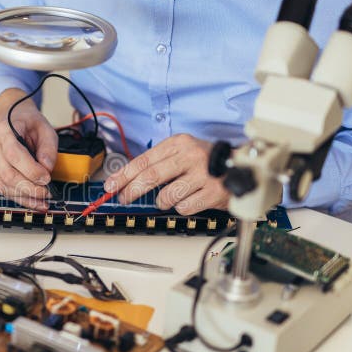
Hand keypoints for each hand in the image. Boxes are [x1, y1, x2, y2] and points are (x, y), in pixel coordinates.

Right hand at [0, 88, 57, 210]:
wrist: (6, 116)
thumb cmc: (25, 121)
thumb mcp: (44, 127)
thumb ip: (48, 148)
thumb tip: (47, 169)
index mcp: (3, 130)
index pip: (14, 154)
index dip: (31, 170)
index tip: (47, 178)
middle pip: (6, 174)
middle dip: (29, 188)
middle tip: (47, 192)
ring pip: (2, 185)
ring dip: (24, 197)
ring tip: (42, 201)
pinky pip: (0, 188)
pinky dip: (17, 197)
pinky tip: (32, 201)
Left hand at [104, 134, 228, 214]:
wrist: (241, 168)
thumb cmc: (206, 162)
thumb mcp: (182, 152)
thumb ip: (158, 163)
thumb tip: (128, 180)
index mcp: (179, 143)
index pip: (143, 160)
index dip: (123, 175)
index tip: (110, 185)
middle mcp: (191, 156)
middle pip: (151, 176)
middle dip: (132, 190)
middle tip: (123, 198)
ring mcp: (203, 174)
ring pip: (167, 195)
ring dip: (162, 201)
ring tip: (169, 198)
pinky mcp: (213, 193)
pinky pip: (185, 207)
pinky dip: (182, 208)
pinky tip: (190, 200)